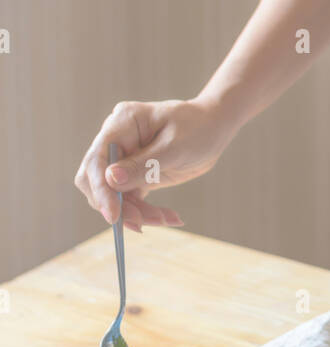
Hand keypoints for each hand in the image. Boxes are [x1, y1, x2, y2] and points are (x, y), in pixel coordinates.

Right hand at [74, 96, 235, 231]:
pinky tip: (169, 217)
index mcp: (121, 123)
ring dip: (137, 213)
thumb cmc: (197, 127)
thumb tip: (110, 180)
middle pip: (98, 181)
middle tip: (144, 223)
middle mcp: (117, 140)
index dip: (100, 189)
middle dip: (119, 206)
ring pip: (115, 196)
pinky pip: (130, 200)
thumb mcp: (174, 147)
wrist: (214, 128)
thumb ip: (143, 164)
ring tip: (167, 218)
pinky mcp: (134, 175)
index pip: (96, 159)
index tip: (113, 215)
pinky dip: (146, 212)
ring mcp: (124, 159)